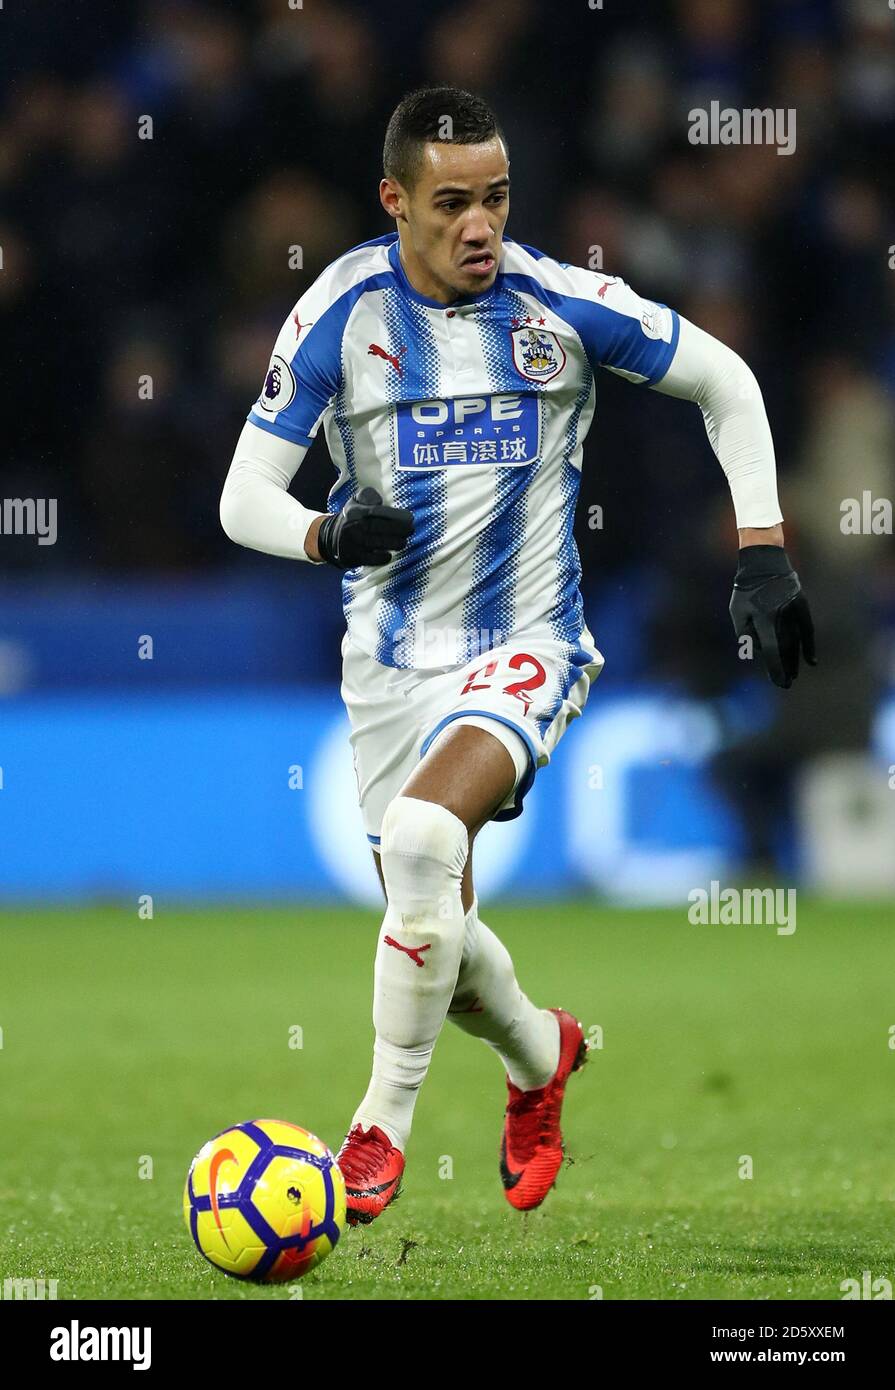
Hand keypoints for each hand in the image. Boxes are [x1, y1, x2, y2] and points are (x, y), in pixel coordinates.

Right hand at [316, 487, 413, 568]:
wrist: (330, 538)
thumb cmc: (351, 519)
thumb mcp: (354, 502)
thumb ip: (366, 495)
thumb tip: (378, 500)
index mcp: (355, 511)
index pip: (376, 511)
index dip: (395, 515)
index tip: (410, 517)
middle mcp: (353, 526)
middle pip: (379, 527)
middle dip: (399, 529)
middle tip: (411, 530)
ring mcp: (354, 543)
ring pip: (378, 543)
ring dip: (395, 543)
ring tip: (404, 542)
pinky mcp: (354, 557)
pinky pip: (373, 559)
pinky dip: (383, 557)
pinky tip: (389, 554)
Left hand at [729, 545, 816, 687]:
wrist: (764, 562)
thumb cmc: (745, 589)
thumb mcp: (737, 612)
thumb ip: (745, 634)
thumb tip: (758, 651)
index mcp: (763, 619)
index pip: (771, 650)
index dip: (775, 669)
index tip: (780, 683)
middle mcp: (781, 616)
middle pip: (785, 649)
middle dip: (785, 668)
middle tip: (786, 684)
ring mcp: (793, 610)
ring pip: (795, 641)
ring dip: (794, 659)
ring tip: (794, 674)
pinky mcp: (801, 606)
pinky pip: (806, 629)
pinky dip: (808, 645)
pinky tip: (811, 660)